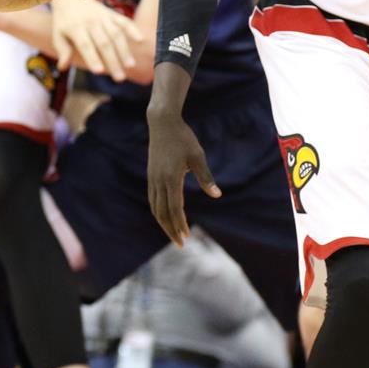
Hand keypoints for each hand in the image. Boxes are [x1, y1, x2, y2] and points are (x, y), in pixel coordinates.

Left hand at [49, 0, 142, 79]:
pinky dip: (132, 29)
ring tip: (130, 65)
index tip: (99, 72)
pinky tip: (141, 40)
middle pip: (104, 43)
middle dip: (112, 61)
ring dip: (124, 50)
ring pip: (116, 34)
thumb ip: (62, 50)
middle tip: (119, 78)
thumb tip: (63, 67)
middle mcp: (91, 22)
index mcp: (75, 28)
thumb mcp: (57, 34)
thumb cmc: (63, 21)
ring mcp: (103, 17)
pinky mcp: (112, 14)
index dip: (92, 58)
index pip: (85, 45)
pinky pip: (124, 21)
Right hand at [146, 108, 219, 245]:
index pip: (174, 208)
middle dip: (170, 230)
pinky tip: (166, 216)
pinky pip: (153, 199)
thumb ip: (206, 177)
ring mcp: (153, 179)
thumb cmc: (183, 138)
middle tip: (180, 244)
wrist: (162, 124)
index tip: (186, 238)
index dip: (180, 225)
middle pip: (161, 213)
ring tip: (173, 233)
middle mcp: (158, 181)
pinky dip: (159, 211)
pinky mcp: (151, 176)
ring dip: (163, 223)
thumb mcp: (198, 156)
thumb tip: (217, 195)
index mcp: (170, 178)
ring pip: (155, 208)